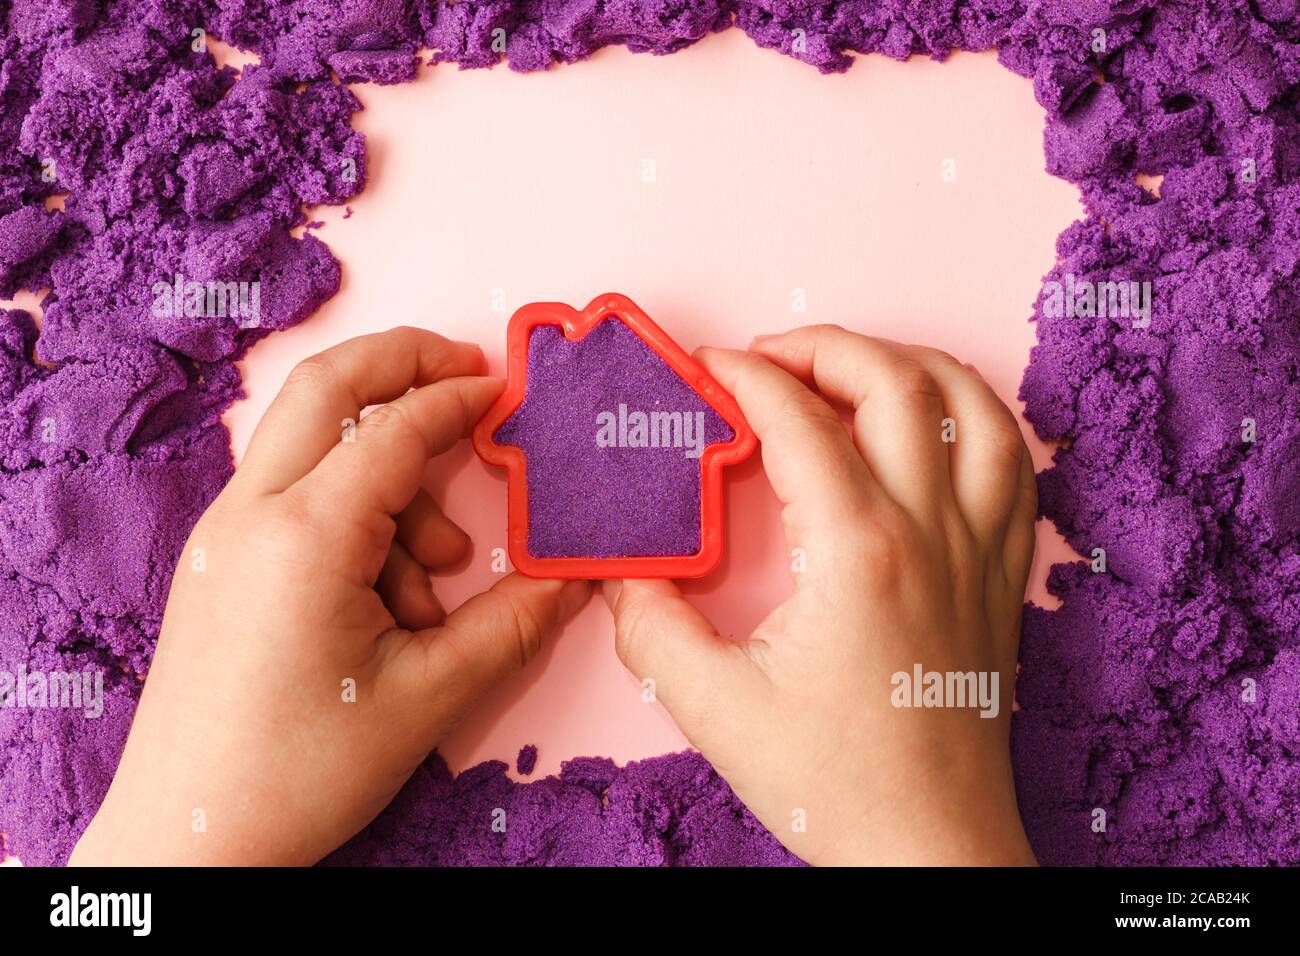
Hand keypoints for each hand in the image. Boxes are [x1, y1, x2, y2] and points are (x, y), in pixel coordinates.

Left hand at [70, 327, 589, 865]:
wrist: (188, 838)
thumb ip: (512, 625)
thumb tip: (578, 579)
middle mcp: (253, 516)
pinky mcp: (224, 564)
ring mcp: (228, 536)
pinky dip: (355, 517)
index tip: (508, 392)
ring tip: (435, 581)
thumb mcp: (427, 697)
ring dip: (390, 481)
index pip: (395, 427)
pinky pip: (298, 500)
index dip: (459, 398)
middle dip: (401, 361)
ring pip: (316, 449)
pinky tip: (389, 603)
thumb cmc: (297, 772)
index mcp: (306, 537)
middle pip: (326, 386)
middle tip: (466, 374)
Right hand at [603, 325, 1036, 865]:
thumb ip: (650, 627)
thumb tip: (621, 572)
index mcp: (859, 552)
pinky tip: (935, 424)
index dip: (743, 376)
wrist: (930, 847)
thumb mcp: (716, 710)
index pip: (799, 418)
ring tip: (851, 368)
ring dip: (907, 364)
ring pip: (971, 405)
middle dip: (822, 347)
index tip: (704, 370)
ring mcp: (978, 548)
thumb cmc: (837, 784)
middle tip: (766, 361)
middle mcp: (930, 531)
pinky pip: (1014, 462)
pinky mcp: (1001, 574)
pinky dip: (974, 417)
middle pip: (895, 382)